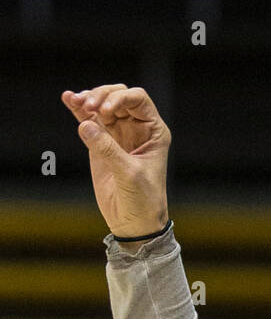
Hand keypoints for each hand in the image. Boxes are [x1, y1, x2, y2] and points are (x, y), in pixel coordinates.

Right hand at [60, 84, 170, 235]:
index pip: (138, 99)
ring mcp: (118, 134)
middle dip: (102, 96)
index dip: (120, 97)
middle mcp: (136, 128)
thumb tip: (85, 125)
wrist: (134, 223)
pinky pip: (88, 120)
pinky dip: (78, 109)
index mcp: (153, 131)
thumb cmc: (143, 200)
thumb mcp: (129, 174)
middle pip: (117, 96)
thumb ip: (108, 149)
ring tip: (75, 101)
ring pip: (101, 105)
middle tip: (89, 106)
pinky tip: (68, 98)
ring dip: (88, 99)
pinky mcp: (100, 143)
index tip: (106, 110)